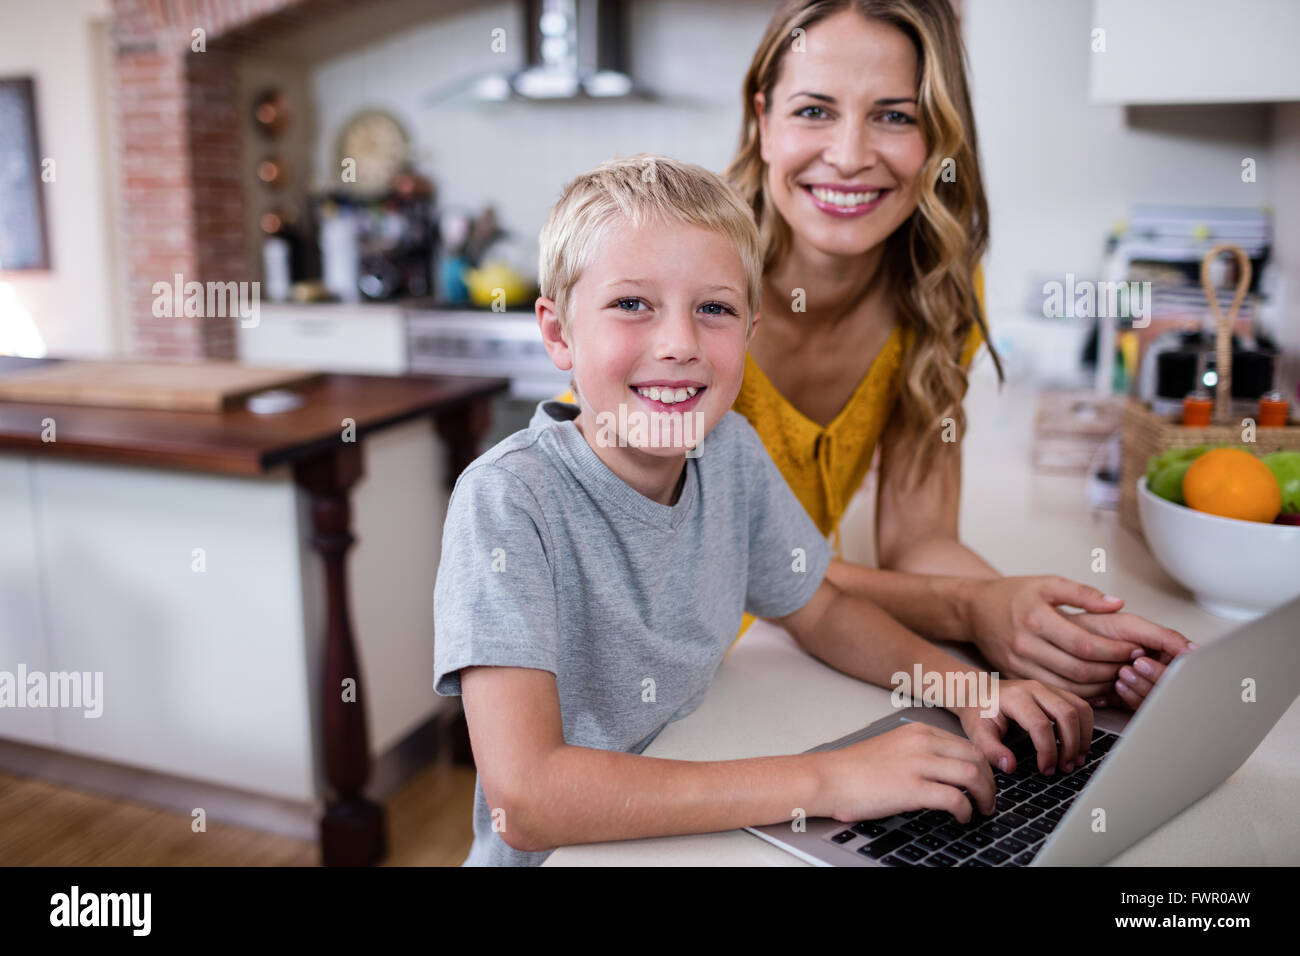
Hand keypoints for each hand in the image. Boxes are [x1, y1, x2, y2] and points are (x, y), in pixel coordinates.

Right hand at [815, 721, 995, 823]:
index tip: (982, 780)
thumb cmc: (853, 769)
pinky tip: (962, 817)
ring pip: (972, 775)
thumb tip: (943, 772)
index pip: (965, 744)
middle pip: (975, 757)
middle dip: (989, 780)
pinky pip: (955, 798)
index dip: (981, 765)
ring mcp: (917, 764)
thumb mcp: (891, 748)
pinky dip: (965, 810)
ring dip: (984, 795)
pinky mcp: (912, 788)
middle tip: (989, 798)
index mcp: (917, 731)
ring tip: (982, 809)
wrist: (828, 777)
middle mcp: (921, 742)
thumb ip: (918, 753)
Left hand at [953, 678, 1092, 775]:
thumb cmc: (979, 712)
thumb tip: (1010, 766)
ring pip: (1080, 709)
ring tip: (1075, 759)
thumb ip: (991, 750)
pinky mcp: (1057, 692)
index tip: (1045, 769)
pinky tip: (1077, 745)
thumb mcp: (977, 732)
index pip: (1040, 725)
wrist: (979, 692)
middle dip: (1071, 745)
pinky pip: (1081, 707)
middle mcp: (1035, 688)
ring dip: (1083, 737)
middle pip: (1067, 714)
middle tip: (1065, 768)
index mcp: (1015, 697)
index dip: (1047, 751)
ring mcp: (1049, 688)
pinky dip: (1085, 728)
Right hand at [965, 575, 1187, 699]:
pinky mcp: (1018, 677)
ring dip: (1099, 685)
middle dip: (1112, 669)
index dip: (1114, 650)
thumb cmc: (1014, 594)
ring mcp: (1020, 664)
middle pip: (1078, 669)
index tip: (1135, 648)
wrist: (974, 610)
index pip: (1084, 644)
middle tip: (1133, 664)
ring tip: (1119, 675)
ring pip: (1068, 686)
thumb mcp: (1047, 583)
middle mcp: (1026, 644)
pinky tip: (1096, 685)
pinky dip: (1080, 693)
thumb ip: (1082, 593)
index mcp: (1036, 618)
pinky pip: (1055, 691)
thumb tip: (1116, 603)